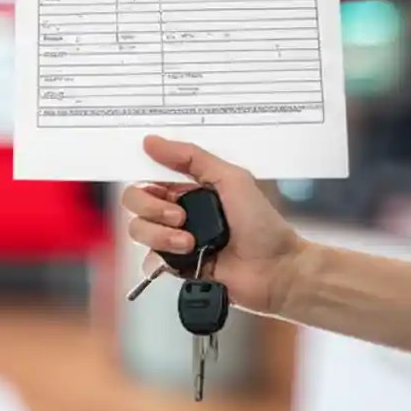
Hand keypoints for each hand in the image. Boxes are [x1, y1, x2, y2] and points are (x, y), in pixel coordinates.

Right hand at [121, 135, 305, 313]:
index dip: (145, 181)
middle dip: (152, 209)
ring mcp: (174, 240)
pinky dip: (161, 259)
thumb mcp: (231, 179)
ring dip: (161, 236)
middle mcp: (176, 212)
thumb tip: (151, 142)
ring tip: (190, 243)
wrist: (276, 269)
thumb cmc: (261, 224)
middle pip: (134, 203)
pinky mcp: (175, 268)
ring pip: (138, 230)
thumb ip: (191, 158)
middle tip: (181, 218)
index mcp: (188, 189)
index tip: (160, 188)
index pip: (148, 178)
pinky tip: (186, 259)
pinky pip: (148, 262)